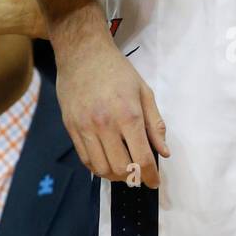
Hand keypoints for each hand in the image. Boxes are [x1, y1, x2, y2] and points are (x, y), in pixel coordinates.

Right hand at [55, 32, 166, 187]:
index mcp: (128, 115)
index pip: (142, 158)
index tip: (154, 182)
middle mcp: (105, 124)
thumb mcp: (143, 92)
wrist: (82, 53)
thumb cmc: (116, 70)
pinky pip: (85, 159)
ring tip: (123, 169)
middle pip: (121, 168)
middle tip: (140, 173)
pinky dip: (97, 167)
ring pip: (101, 168)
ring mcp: (85, 127)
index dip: (151, 176)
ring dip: (115, 175)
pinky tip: (106, 161)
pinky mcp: (71, 127)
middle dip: (134, 177)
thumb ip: (155, 124)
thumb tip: (164, 152)